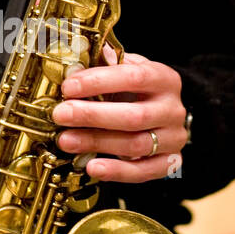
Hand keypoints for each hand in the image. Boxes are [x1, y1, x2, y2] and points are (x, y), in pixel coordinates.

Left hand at [52, 46, 187, 181]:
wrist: (163, 112)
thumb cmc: (138, 89)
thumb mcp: (126, 69)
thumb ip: (105, 66)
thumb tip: (76, 61)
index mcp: (164, 79)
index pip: (134, 77)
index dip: (99, 82)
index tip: (68, 87)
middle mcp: (173, 109)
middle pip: (134, 116)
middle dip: (92, 116)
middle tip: (61, 114)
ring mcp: (173, 138)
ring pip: (135, 145)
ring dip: (96, 143)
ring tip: (66, 140)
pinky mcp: (170, 162)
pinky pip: (143, 172)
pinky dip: (117, 172)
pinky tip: (92, 167)